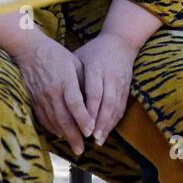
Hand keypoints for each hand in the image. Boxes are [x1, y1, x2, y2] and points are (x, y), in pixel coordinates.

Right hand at [9, 31, 93, 154]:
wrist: (29, 50)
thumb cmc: (57, 56)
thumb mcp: (75, 64)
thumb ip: (83, 82)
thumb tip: (93, 102)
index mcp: (65, 81)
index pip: (75, 104)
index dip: (83, 119)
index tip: (90, 131)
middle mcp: (52, 92)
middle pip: (64, 118)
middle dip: (74, 136)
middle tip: (82, 149)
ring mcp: (40, 97)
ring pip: (53, 121)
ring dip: (64, 136)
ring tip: (74, 146)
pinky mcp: (33, 100)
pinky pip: (43, 118)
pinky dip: (52, 128)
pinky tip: (60, 134)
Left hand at [74, 31, 139, 145]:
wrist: (120, 43)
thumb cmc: (93, 51)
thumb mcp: (79, 58)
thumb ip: (71, 77)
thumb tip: (56, 97)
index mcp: (96, 68)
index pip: (94, 92)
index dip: (89, 110)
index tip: (83, 125)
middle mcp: (109, 76)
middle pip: (106, 103)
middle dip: (100, 122)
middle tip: (91, 138)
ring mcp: (120, 83)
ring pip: (115, 107)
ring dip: (108, 125)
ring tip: (99, 140)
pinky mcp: (126, 88)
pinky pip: (121, 107)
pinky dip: (114, 121)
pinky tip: (107, 131)